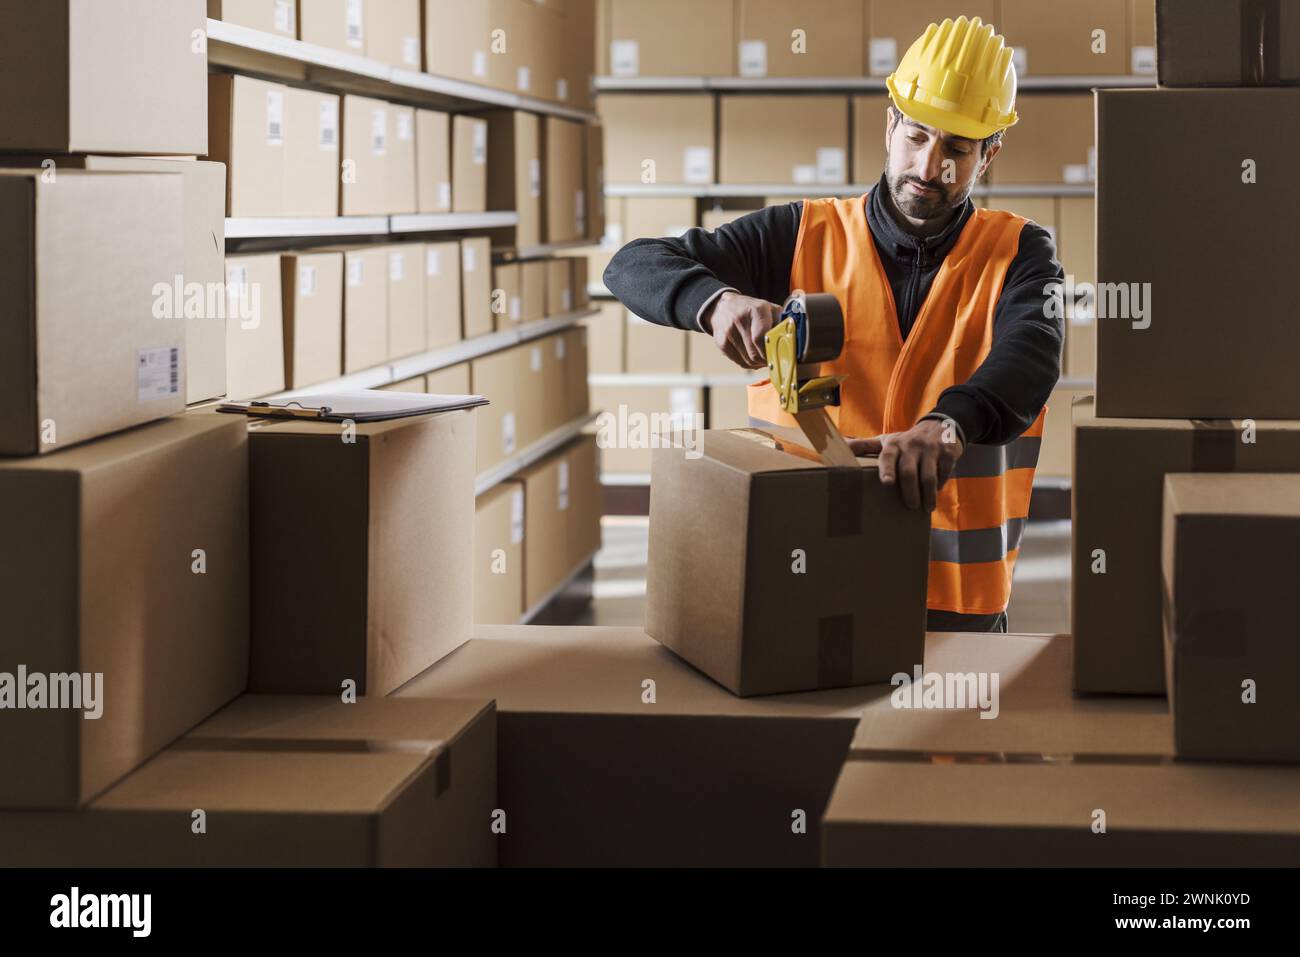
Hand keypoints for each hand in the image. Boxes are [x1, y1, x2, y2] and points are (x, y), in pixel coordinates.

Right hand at [702, 291, 781, 368]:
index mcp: (756, 310)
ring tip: (762, 357)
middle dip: (766, 360)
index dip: (771, 351)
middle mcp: (740, 319)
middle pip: (755, 353)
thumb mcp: (769, 309)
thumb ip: (781, 323)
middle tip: (772, 359)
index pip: (762, 338)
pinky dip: (748, 363)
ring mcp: (728, 332)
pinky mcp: (721, 343)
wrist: (724, 307)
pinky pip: (739, 362)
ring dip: (758, 363)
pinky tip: (752, 356)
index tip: (778, 355)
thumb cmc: (751, 310)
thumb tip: (792, 341)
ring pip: (748, 360)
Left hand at [848, 419, 964, 511]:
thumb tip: (839, 448)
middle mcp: (911, 444)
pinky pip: (944, 473)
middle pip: (909, 472)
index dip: (887, 469)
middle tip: (910, 506)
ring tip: (926, 508)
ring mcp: (930, 448)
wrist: (940, 426)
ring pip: (928, 477)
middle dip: (909, 492)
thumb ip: (865, 446)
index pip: (888, 456)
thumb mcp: (887, 440)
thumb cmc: (907, 441)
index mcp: (894, 444)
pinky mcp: (948, 452)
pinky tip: (936, 492)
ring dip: (927, 495)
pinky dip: (940, 485)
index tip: (887, 483)